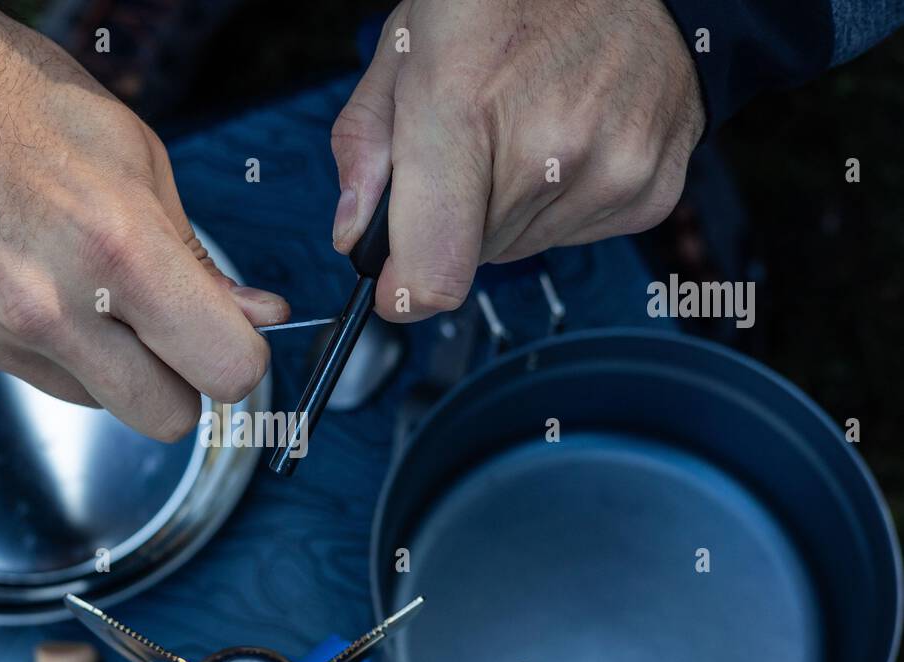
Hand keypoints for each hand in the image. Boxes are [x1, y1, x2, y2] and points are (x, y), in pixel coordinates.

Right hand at [0, 0, 287, 440]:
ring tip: (76, 280)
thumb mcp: (138, 158)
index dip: (239, 358)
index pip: (224, 372)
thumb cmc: (20, 99)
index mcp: (116, 247)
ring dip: (108, 363)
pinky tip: (22, 277)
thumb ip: (198, 258)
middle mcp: (48, 305)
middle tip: (164, 325)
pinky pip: (33, 377)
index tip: (229, 337)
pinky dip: (45, 345)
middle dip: (178, 378)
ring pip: (99, 403)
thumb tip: (258, 316)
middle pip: (166, 417)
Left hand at [331, 0, 705, 320]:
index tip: (393, 277)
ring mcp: (610, 171)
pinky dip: (563, 202)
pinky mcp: (650, 189)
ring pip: (523, 248)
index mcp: (462, 109)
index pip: (432, 274)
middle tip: (475, 146)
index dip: (403, 290)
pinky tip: (571, 141)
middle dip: (456, 220)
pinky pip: (577, 235)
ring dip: (510, 209)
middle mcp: (547, 149)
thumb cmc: (508, 1)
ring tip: (527, 130)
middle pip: (472, 261)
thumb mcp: (406, 45)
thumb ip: (364, 145)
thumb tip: (355, 235)